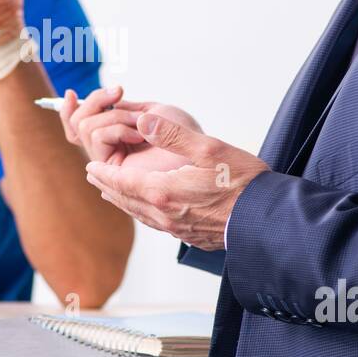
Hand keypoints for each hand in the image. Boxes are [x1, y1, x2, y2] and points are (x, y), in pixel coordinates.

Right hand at [59, 86, 201, 171]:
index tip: (71, 93)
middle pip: (77, 124)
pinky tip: (137, 135)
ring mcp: (110, 163)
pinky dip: (116, 128)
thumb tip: (97, 100)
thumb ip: (120, 108)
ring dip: (113, 115)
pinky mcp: (114, 172)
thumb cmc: (183, 133)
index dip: (69, 110)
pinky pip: (97, 139)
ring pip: (85, 128)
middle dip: (96, 102)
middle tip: (119, 93)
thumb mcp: (149, 112)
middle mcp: (109, 152)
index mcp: (116, 138)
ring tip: (139, 123)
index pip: (80, 127)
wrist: (200, 151)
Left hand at [84, 113, 268, 250]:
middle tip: (94, 177)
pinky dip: (143, 212)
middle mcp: (165, 214)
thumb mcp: (208, 149)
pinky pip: (156, 223)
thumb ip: (172, 135)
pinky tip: (147, 209)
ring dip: (123, 201)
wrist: (266, 220)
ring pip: (140, 214)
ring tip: (113, 193)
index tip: (90, 167)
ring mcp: (177, 228)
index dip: (105, 174)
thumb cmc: (242, 183)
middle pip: (126, 200)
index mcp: (163, 192)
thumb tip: (143, 120)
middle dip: (108, 187)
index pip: (122, 182)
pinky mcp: (190, 236)